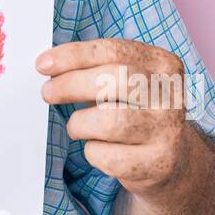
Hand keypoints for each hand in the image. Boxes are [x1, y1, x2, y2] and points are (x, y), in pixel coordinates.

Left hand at [35, 37, 190, 198]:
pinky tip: (98, 148)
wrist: (170, 159)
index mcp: (164, 64)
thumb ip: (95, 68)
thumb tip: (50, 65)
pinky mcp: (159, 163)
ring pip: (111, 121)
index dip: (74, 55)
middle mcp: (171, 95)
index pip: (115, 51)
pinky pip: (109, 156)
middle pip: (115, 80)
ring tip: (76, 126)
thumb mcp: (126, 82)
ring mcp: (168, 131)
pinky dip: (93, 152)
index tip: (43, 64)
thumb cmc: (134, 111)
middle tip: (48, 92)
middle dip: (71, 84)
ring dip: (81, 123)